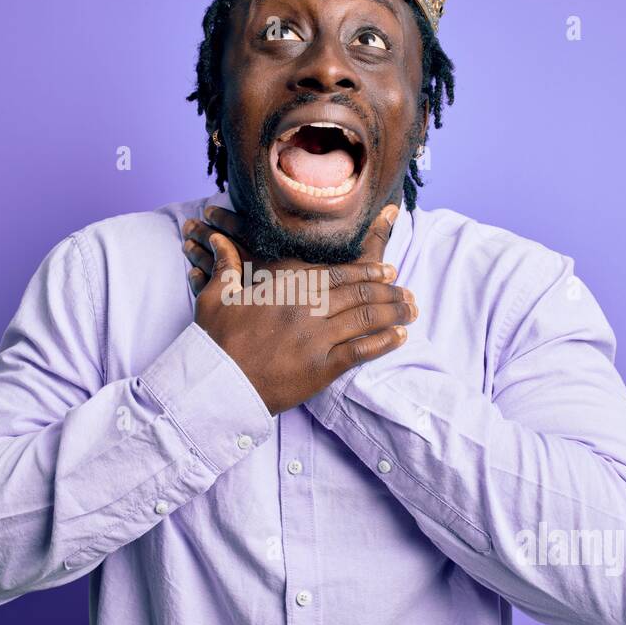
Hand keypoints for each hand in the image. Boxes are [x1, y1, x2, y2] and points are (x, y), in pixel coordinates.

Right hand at [181, 204, 417, 414]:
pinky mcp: (321, 368)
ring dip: (393, 312)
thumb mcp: (214, 296)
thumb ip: (226, 265)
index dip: (367, 269)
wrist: (215, 383)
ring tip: (412, 309)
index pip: (338, 272)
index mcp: (287, 286)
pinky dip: (384, 342)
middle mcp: (307, 308)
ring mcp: (317, 338)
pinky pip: (360, 351)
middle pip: (359, 293)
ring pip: (366, 319)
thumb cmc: (214, 340)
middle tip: (406, 289)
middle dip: (388, 289)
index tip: (386, 268)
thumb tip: (218, 241)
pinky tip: (400, 336)